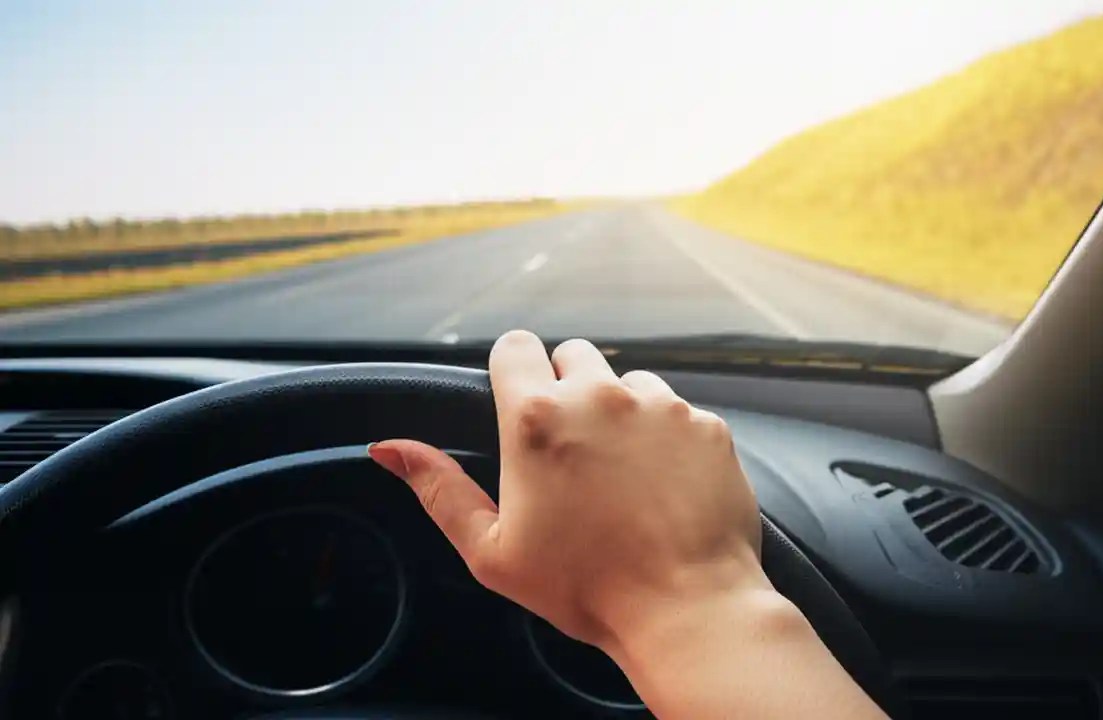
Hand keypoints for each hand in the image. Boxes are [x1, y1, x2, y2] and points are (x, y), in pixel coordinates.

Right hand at [367, 330, 770, 650]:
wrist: (686, 609)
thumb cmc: (585, 588)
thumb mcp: (492, 551)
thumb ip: (439, 489)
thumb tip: (390, 448)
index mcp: (537, 418)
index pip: (514, 347)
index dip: (515, 373)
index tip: (521, 406)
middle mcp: (600, 396)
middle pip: (573, 354)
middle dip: (568, 390)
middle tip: (572, 451)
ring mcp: (661, 406)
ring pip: (629, 382)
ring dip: (621, 412)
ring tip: (622, 474)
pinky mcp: (707, 425)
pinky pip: (678, 412)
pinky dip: (668, 438)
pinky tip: (664, 486)